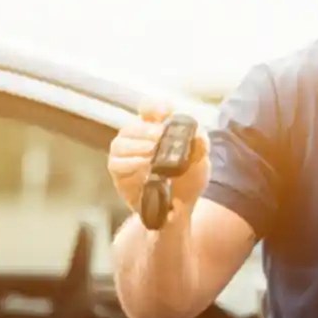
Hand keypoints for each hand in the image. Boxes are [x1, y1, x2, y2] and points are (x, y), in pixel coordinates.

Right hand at [107, 99, 210, 216]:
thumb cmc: (187, 181)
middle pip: (132, 126)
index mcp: (158, 128)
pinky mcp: (118, 174)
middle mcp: (138, 139)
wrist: (179, 210)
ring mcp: (125, 156)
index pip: (149, 108)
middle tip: (160, 137)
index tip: (164, 111)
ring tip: (152, 153)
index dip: (154, 106)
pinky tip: (144, 166)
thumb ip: (200, 146)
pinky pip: (116, 164)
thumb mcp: (201, 163)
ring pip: (120, 143)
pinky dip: (131, 163)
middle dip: (146, 130)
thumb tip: (198, 134)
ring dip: (138, 146)